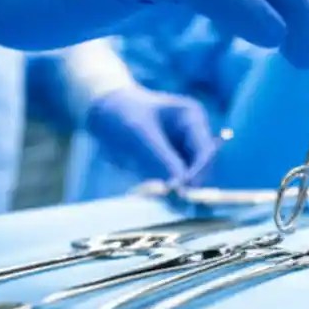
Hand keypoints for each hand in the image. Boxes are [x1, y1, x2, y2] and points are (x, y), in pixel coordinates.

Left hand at [85, 86, 218, 185]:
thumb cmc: (122, 112)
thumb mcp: (140, 132)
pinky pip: (171, 180)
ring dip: (173, 186)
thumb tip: (181, 185)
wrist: (103, 111)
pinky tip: (145, 188)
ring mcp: (181, 149)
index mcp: (192, 118)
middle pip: (200, 167)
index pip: (205, 151)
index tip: (181, 191)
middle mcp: (192, 135)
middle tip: (166, 197)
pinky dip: (162, 187)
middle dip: (185, 182)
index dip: (197, 172)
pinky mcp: (168, 163)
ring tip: (150, 189)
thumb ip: (162, 158)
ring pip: (186, 177)